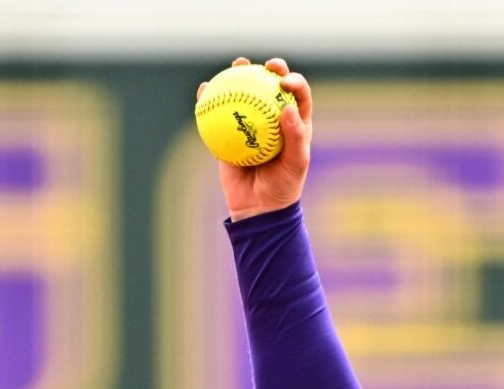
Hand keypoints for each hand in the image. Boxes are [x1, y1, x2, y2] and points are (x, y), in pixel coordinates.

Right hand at [199, 57, 311, 220]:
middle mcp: (272, 119)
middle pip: (271, 87)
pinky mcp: (227, 133)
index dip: (294, 80)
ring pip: (244, 94)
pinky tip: (205, 90)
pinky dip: (210, 99)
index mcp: (293, 124)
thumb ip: (296, 137)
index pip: (297, 95)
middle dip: (270, 69)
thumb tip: (287, 107)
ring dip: (239, 74)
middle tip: (265, 66)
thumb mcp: (296, 165)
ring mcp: (249, 124)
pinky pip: (217, 113)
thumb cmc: (283, 187)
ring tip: (237, 65)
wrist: (257, 208)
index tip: (284, 80)